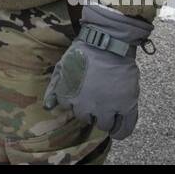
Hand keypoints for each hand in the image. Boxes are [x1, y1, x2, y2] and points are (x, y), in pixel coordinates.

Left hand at [43, 3, 151, 139]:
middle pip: (86, 118)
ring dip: (104, 118)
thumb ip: (55, 88)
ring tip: (107, 108)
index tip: (80, 96)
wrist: (108, 42)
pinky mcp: (126, 105)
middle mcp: (86, 106)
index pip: (69, 109)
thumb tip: (48, 107)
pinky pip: (124, 128)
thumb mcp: (62, 67)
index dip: (75, 103)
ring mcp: (107, 107)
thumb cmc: (83, 51)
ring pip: (104, 124)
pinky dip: (121, 131)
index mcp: (70, 97)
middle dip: (89, 110)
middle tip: (95, 98)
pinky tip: (117, 131)